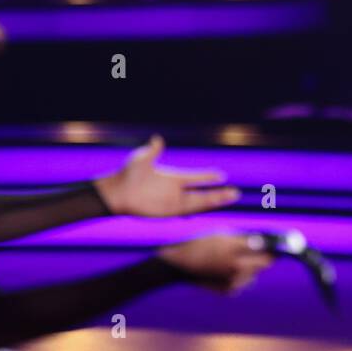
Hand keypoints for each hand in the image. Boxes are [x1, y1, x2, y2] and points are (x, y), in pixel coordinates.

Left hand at [95, 135, 239, 216]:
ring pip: (199, 202)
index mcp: (172, 177)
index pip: (195, 177)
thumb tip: (158, 139)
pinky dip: (200, 208)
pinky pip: (188, 210)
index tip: (221, 175)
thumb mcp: (142, 158)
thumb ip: (153, 150)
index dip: (208, 176)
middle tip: (235, 192)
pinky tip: (210, 208)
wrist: (116, 191)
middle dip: (218, 193)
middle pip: (202, 192)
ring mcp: (172, 202)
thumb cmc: (128, 174)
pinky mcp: (167, 211)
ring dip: (215, 201)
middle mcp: (175, 191)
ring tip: (231, 198)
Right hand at [157, 233, 273, 294]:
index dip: (274, 247)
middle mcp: (236, 266)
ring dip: (251, 267)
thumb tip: (267, 240)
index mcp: (236, 248)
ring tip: (234, 260)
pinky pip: (243, 282)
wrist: (179, 265)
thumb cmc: (201, 243)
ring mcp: (233, 281)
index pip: (267, 250)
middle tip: (261, 251)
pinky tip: (226, 270)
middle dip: (265, 257)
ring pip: (254, 274)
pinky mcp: (228, 291)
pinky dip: (239, 276)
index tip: (277, 244)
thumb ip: (246, 237)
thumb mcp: (223, 234)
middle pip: (265, 264)